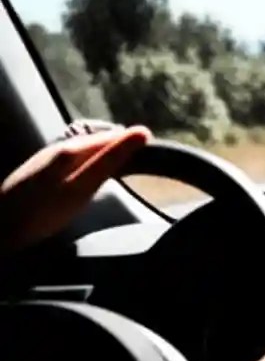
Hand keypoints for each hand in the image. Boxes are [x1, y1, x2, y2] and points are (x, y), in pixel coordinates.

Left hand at [0, 125, 150, 254]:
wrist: (2, 228)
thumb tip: (143, 132)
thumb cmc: (42, 212)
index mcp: (73, 149)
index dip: (136, 143)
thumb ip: (111, 160)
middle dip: (122, 148)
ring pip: (88, 150)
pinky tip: (93, 179)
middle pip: (101, 141)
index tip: (155, 156)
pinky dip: (92, 165)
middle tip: (143, 164)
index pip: (115, 135)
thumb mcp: (83, 187)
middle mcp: (60, 147)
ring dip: (107, 156)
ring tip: (124, 170)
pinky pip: (77, 160)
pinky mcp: (42, 171)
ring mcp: (49, 158)